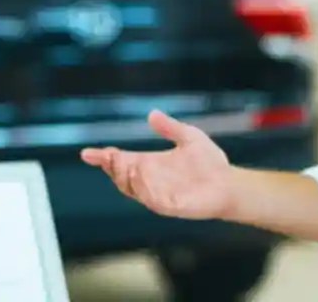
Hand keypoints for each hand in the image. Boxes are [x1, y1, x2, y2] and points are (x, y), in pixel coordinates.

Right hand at [81, 110, 235, 220]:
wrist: (230, 183)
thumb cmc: (210, 163)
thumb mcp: (188, 137)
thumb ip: (170, 127)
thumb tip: (151, 113)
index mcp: (151, 164)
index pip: (121, 161)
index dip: (104, 158)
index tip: (87, 153)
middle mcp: (151, 180)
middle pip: (121, 176)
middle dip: (111, 167)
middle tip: (107, 156)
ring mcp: (158, 194)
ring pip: (132, 188)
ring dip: (124, 176)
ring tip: (120, 161)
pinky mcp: (170, 204)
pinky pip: (151, 198)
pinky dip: (143, 187)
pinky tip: (139, 173)